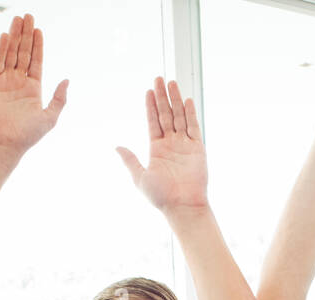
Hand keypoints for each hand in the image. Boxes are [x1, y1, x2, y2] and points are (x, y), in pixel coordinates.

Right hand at [0, 13, 68, 156]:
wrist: (6, 143)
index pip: (36, 61)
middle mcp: (19, 82)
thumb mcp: (50, 117)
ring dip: (14, 37)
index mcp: (33, 88)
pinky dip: (1, 49)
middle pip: (23, 53)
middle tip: (28, 16)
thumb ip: (59, 98)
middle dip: (26, 35)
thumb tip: (67, 80)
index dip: (38, 46)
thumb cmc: (28, 134)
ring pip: (10, 54)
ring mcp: (5, 81)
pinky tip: (5, 36)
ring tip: (17, 19)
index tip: (39, 30)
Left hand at [117, 78, 207, 212]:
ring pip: (179, 117)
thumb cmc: (161, 196)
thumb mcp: (140, 177)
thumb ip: (130, 160)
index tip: (148, 91)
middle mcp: (171, 144)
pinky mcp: (197, 149)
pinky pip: (193, 127)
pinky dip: (190, 113)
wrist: (182, 206)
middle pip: (166, 115)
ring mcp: (185, 145)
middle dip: (162, 97)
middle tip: (159, 78)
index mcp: (156, 149)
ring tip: (171, 82)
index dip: (150, 107)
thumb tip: (117, 147)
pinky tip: (186, 100)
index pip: (153, 122)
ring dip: (175, 100)